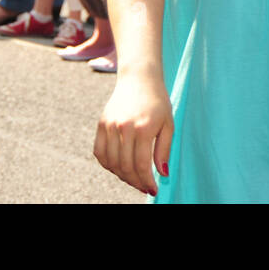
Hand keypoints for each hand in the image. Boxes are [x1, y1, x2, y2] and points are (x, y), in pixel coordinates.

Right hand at [95, 75, 173, 196]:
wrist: (139, 78)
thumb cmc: (158, 102)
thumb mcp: (168, 125)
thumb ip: (164, 150)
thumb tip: (162, 174)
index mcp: (143, 128)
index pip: (141, 165)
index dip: (146, 182)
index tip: (153, 190)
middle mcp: (124, 127)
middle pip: (125, 167)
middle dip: (135, 182)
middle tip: (144, 187)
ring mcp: (110, 125)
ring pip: (111, 163)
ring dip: (122, 176)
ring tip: (133, 178)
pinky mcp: (102, 124)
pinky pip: (100, 152)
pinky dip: (107, 164)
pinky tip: (118, 167)